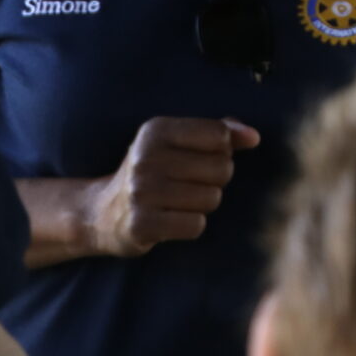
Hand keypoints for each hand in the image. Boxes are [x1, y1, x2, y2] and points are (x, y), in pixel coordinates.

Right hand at [86, 117, 260, 257]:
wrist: (102, 213)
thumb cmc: (154, 172)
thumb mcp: (178, 143)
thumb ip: (219, 132)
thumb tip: (253, 137)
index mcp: (156, 130)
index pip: (220, 136)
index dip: (222, 150)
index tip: (201, 157)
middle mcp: (146, 158)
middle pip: (222, 168)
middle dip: (215, 179)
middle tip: (188, 184)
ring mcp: (141, 192)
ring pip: (212, 198)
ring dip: (202, 204)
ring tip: (177, 201)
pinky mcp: (142, 225)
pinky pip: (196, 225)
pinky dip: (190, 225)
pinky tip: (170, 220)